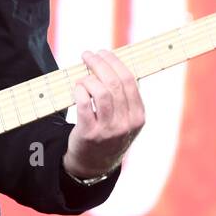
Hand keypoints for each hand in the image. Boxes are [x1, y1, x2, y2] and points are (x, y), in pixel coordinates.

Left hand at [63, 50, 144, 179]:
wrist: (95, 163)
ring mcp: (108, 129)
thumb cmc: (109, 132)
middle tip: (88, 55)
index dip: (115, 62)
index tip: (103, 52)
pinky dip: (79, 90)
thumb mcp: (126, 119)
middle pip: (114, 83)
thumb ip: (125, 96)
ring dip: (88, 77)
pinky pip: (84, 103)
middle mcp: (126, 123)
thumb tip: (114, 63)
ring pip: (100, 91)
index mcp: (138, 116)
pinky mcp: (89, 133)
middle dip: (99, 63)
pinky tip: (77, 88)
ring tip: (82, 75)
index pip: (129, 80)